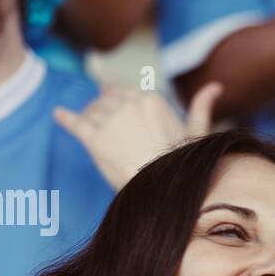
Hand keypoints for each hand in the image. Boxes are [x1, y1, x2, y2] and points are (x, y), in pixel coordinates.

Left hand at [54, 81, 221, 189]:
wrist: (166, 188)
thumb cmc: (184, 163)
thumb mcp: (196, 132)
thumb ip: (201, 106)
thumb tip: (215, 86)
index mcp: (150, 99)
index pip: (124, 90)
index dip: (117, 98)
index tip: (113, 102)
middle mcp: (128, 104)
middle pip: (105, 99)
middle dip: (102, 107)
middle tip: (101, 118)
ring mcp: (110, 121)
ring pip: (91, 111)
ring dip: (89, 117)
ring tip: (89, 126)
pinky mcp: (94, 139)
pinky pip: (75, 123)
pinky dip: (65, 118)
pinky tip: (58, 114)